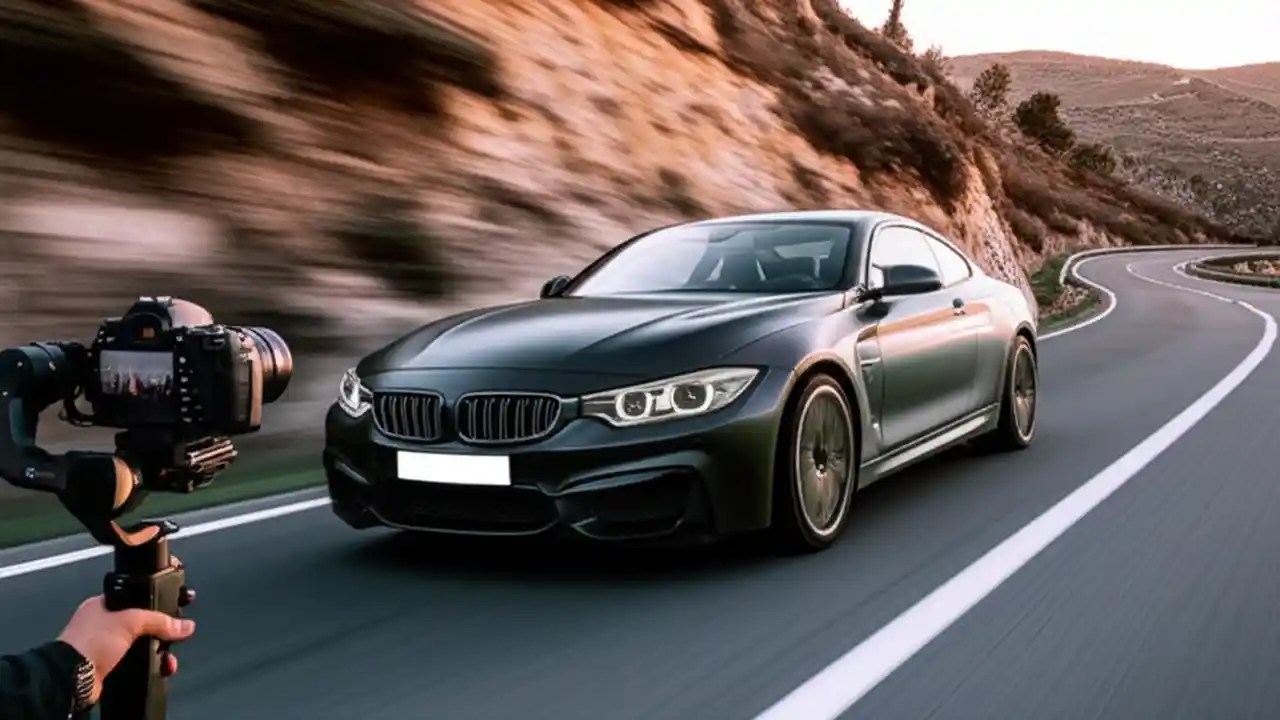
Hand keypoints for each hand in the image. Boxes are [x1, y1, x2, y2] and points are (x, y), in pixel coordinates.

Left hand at [57, 594, 195, 703]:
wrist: (71, 677)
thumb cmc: (87, 642)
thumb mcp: (131, 621)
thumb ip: (160, 620)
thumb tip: (184, 625)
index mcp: (102, 605)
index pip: (134, 598)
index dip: (154, 603)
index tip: (171, 609)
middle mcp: (101, 624)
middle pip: (140, 624)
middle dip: (159, 632)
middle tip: (172, 635)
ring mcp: (103, 646)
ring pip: (139, 645)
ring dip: (156, 651)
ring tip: (166, 657)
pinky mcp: (106, 665)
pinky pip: (134, 662)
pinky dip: (147, 665)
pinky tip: (156, 666)